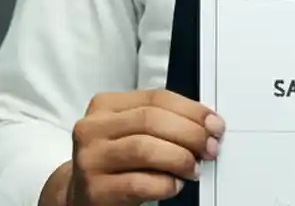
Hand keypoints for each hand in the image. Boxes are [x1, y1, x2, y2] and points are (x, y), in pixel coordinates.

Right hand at [59, 89, 224, 205]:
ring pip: (144, 148)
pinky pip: (139, 183)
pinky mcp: (95, 190)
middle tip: (210, 147)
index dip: (191, 110)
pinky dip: (164, 184)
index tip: (214, 124)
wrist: (80, 196)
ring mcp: (90, 159)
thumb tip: (206, 125)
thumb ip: (160, 122)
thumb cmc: (115, 162)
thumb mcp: (130, 133)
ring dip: (180, 158)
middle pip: (151, 120)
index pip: (156, 98)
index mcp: (105, 106)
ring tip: (194, 169)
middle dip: (190, 133)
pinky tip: (174, 185)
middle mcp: (92, 128)